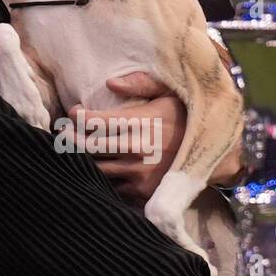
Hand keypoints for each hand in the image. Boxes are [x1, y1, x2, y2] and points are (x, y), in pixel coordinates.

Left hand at [69, 73, 182, 204]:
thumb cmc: (187, 119)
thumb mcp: (171, 94)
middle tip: (61, 133)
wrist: (214, 155)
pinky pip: (111, 186)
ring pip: (96, 168)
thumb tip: (109, 83)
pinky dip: (100, 179)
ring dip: (81, 160)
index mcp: (141, 122)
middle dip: (69, 139)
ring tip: (72, 151)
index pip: (96, 120)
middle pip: (89, 147)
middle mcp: (136, 148)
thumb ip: (142, 83)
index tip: (72, 112)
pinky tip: (93, 170)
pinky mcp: (141, 192)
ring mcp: (138, 173)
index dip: (78, 117)